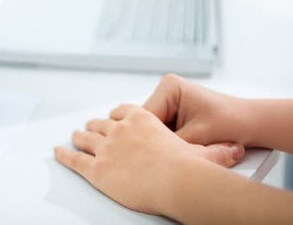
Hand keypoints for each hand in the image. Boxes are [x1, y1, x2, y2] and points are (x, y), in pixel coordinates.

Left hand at [54, 104, 244, 215]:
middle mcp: (119, 129)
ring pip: (85, 138)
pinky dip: (63, 155)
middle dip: (94, 125)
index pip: (123, 111)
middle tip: (88, 127)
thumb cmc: (191, 168)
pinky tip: (57, 152)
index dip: (117, 115)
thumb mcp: (207, 153)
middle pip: (101, 124)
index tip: (113, 117)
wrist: (177, 181)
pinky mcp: (95, 168)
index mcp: (142, 120)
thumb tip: (236, 149)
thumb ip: (218, 151)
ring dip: (78, 137)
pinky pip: (74, 159)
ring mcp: (105, 147)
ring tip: (72, 137)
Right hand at [143, 74, 256, 147]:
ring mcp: (170, 102)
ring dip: (164, 143)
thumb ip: (169, 144)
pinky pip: (163, 132)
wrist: (254, 124)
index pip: (145, 116)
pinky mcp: (175, 114)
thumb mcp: (196, 136)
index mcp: (169, 87)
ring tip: (179, 155)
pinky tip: (181, 151)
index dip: (148, 138)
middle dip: (157, 141)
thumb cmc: (233, 123)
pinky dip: (171, 143)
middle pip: (147, 123)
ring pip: (154, 129)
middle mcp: (166, 91)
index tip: (154, 157)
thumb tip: (148, 155)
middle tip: (167, 159)